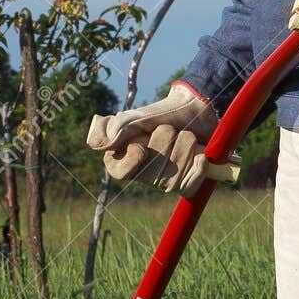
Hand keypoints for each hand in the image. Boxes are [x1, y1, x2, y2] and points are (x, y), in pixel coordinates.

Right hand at [86, 83, 238, 195]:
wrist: (196, 111)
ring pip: (173, 175)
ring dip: (185, 146)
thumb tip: (98, 144)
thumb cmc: (163, 114)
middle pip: (153, 169)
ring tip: (185, 135)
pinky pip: (189, 186)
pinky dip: (198, 167)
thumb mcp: (138, 116)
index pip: (119, 172)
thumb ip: (118, 128)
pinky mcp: (185, 184)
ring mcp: (163, 182)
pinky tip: (200, 155)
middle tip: (169, 128)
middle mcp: (141, 174)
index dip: (132, 160)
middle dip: (166, 140)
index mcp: (122, 158)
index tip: (141, 146)